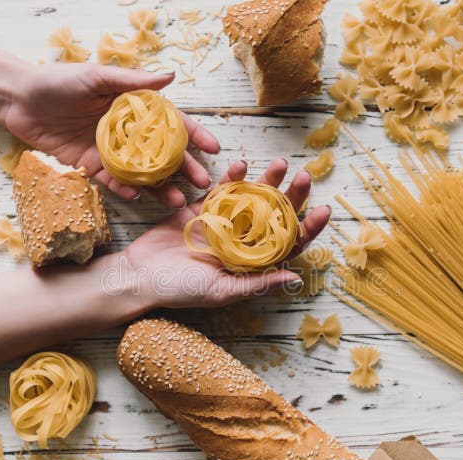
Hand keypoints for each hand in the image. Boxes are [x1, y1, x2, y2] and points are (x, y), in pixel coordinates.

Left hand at [1, 63, 219, 206]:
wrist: (17, 100)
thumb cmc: (57, 81)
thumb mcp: (98, 77)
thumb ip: (133, 81)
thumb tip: (172, 77)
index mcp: (133, 108)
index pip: (171, 123)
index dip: (194, 134)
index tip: (214, 148)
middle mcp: (127, 132)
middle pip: (163, 154)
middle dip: (185, 169)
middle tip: (203, 184)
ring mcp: (110, 152)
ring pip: (142, 174)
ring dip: (161, 188)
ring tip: (178, 200)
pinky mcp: (90, 167)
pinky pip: (113, 183)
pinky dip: (126, 191)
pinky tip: (138, 198)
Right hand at [113, 159, 330, 308]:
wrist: (140, 275)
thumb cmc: (181, 291)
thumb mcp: (222, 292)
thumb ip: (257, 282)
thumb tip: (295, 276)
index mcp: (252, 264)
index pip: (288, 244)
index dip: (307, 228)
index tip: (322, 210)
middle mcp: (243, 242)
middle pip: (275, 216)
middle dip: (292, 197)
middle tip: (305, 176)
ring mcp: (224, 223)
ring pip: (252, 199)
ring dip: (267, 182)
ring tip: (280, 163)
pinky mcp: (202, 209)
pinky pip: (222, 191)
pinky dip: (232, 177)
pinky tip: (243, 166)